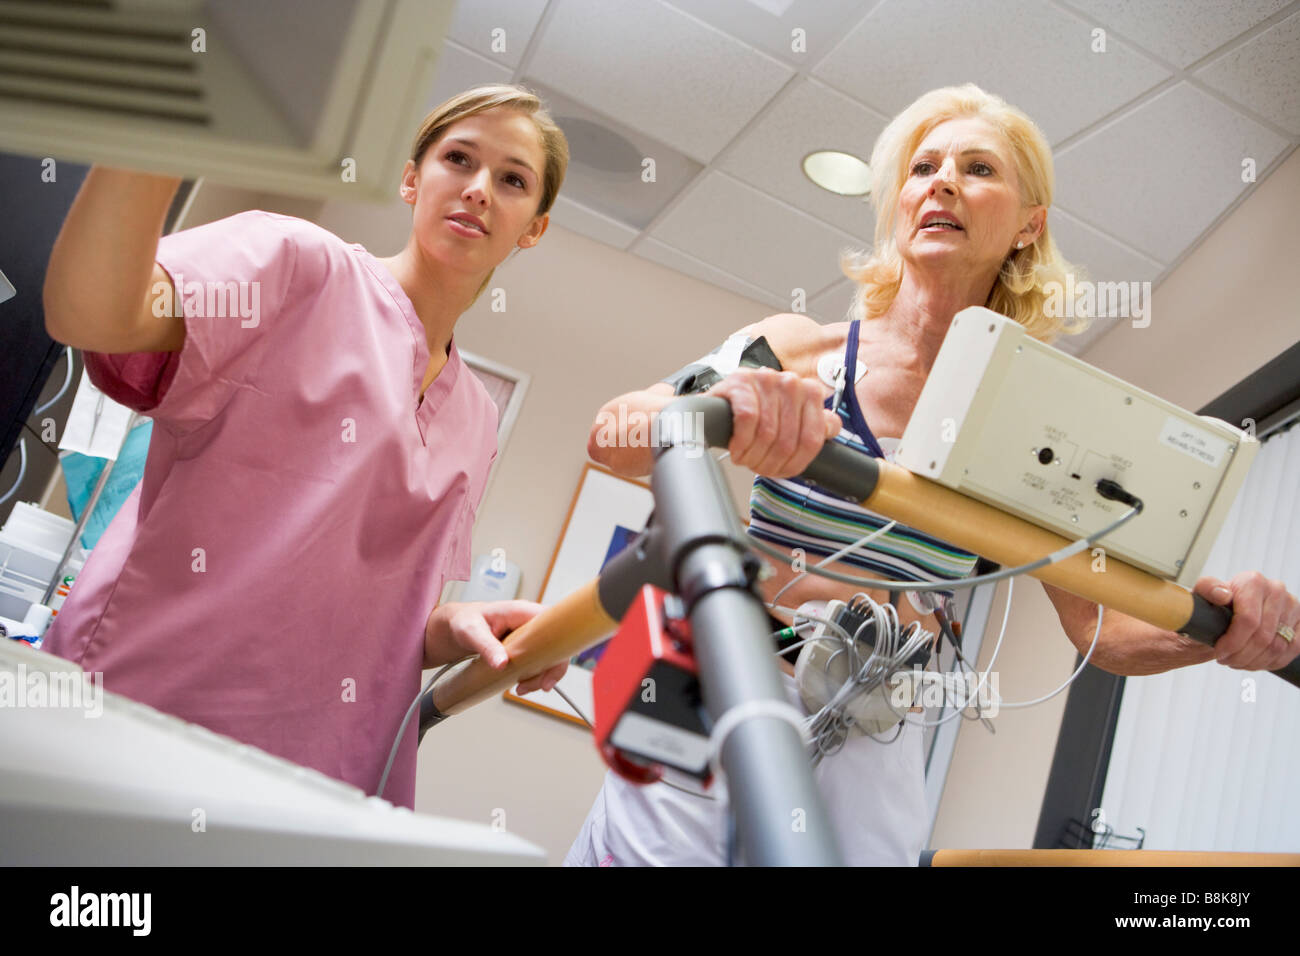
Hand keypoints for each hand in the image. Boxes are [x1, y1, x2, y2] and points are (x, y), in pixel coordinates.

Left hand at [423, 600, 568, 694]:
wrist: (454, 628)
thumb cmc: (462, 622)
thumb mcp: (470, 633)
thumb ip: (486, 646)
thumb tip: (502, 663)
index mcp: (520, 611)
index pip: (553, 623)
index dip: (558, 645)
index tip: (551, 667)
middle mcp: (529, 622)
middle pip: (555, 642)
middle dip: (551, 666)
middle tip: (540, 685)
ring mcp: (528, 635)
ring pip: (549, 655)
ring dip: (541, 674)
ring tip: (523, 688)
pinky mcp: (525, 647)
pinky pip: (538, 660)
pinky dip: (534, 674)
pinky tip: (522, 684)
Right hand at [709, 367, 840, 476]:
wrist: (721, 402)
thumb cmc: (759, 413)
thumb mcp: (792, 418)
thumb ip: (816, 424)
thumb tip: (831, 428)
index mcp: (811, 392)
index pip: (812, 441)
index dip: (794, 464)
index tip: (780, 470)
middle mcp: (792, 382)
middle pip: (787, 442)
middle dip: (769, 463)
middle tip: (756, 466)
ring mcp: (766, 379)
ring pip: (767, 433)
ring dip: (752, 455)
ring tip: (744, 458)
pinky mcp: (741, 381)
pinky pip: (747, 419)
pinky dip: (741, 440)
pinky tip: (736, 446)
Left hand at [1194, 573, 1299, 671]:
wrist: (1227, 610)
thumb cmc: (1214, 604)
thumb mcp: (1202, 594)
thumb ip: (1207, 589)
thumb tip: (1223, 595)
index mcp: (1253, 581)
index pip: (1248, 620)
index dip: (1233, 642)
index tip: (1220, 652)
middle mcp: (1276, 590)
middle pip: (1263, 637)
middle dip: (1241, 655)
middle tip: (1226, 660)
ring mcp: (1292, 606)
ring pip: (1278, 647)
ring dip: (1255, 661)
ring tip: (1237, 662)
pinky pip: (1292, 650)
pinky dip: (1272, 661)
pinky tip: (1256, 662)